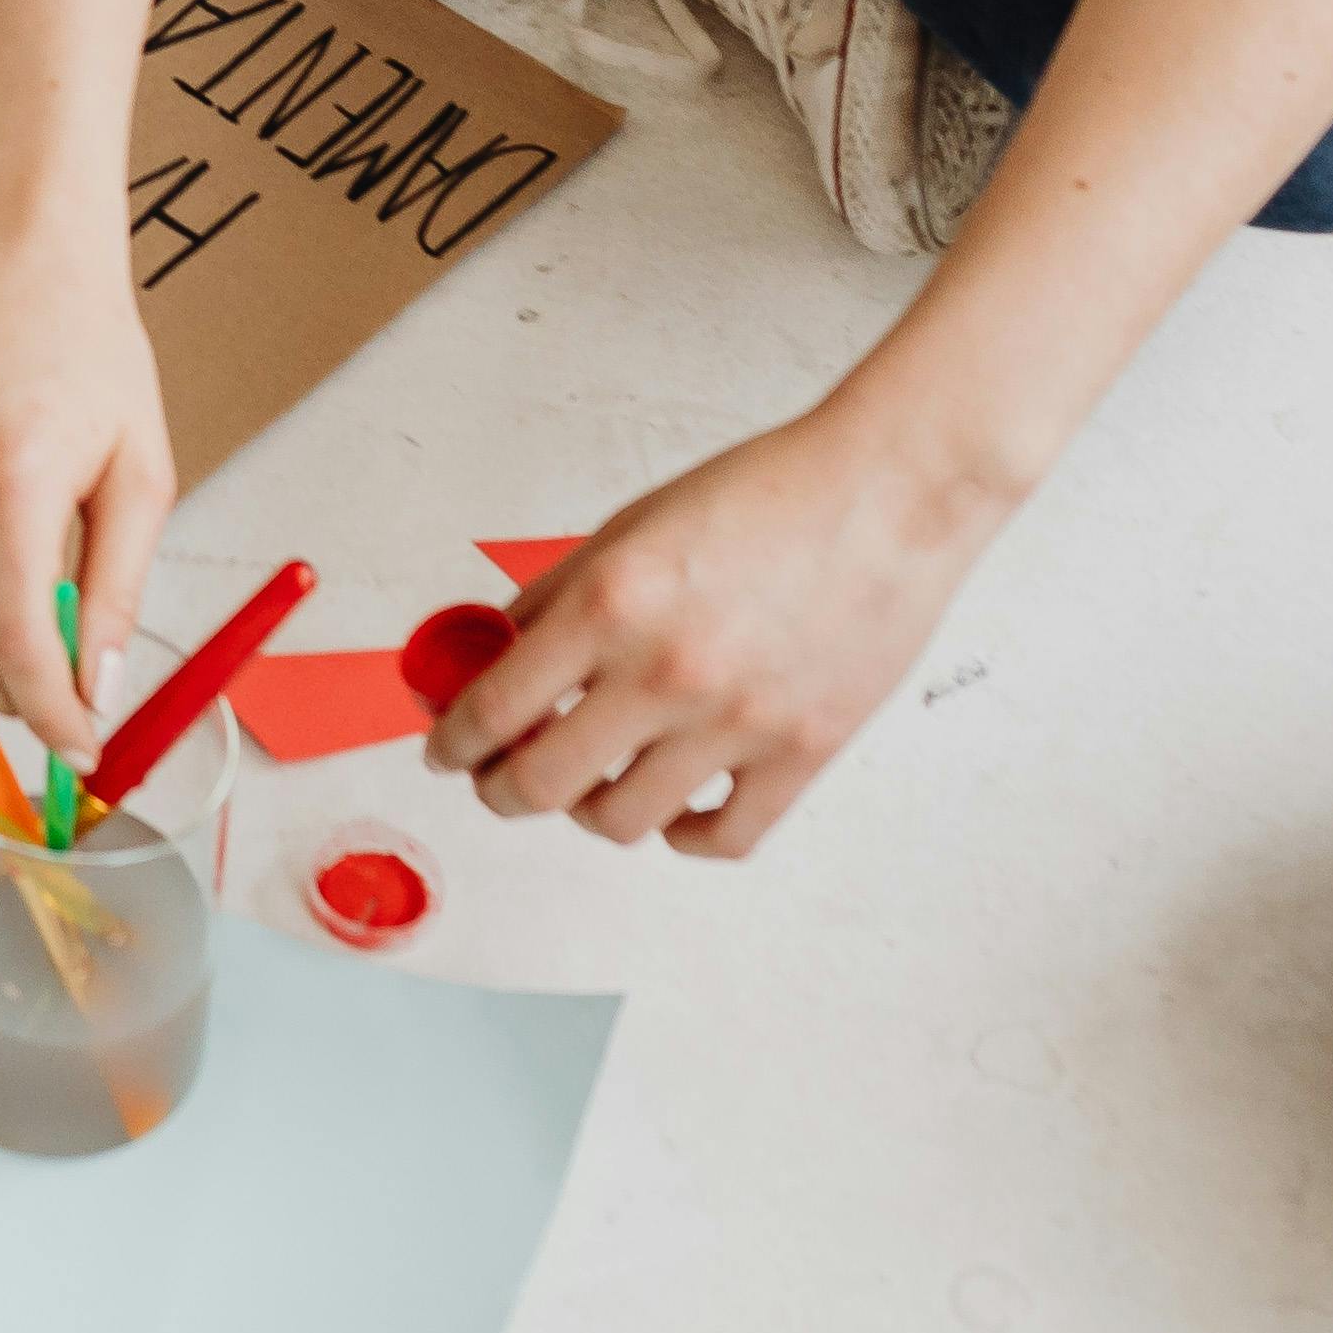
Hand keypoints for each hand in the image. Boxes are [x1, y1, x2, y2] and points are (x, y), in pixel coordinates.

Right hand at [0, 192, 171, 757]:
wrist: (10, 240)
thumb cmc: (88, 346)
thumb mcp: (139, 468)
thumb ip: (117, 586)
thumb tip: (92, 687)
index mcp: (17, 474)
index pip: (20, 646)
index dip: (49, 714)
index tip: (76, 742)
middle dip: (3, 695)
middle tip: (43, 695)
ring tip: (13, 550)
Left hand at [426, 404, 1020, 854]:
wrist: (887, 494)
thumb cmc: (767, 494)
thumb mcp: (630, 527)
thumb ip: (556, 597)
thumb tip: (494, 655)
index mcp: (611, 603)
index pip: (494, 708)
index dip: (453, 743)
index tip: (445, 752)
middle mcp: (666, 672)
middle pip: (544, 785)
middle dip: (503, 789)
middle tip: (501, 779)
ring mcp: (737, 724)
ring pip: (624, 821)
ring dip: (590, 808)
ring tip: (593, 779)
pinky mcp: (802, 755)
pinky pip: (720, 838)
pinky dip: (683, 834)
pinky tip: (672, 806)